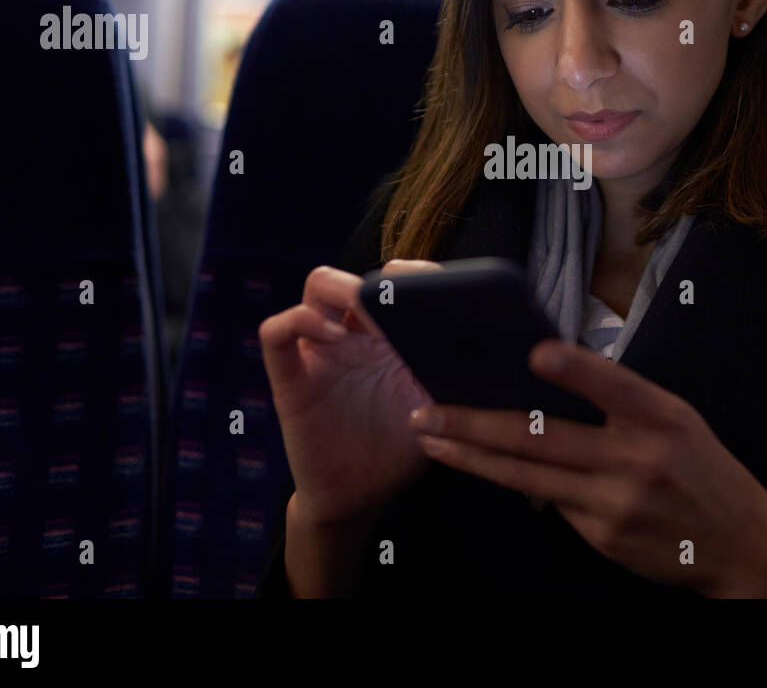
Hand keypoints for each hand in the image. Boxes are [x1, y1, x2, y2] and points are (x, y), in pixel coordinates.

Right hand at [260, 260, 442, 527]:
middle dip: (382, 279)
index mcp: (389, 333)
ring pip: (319, 285)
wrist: (361, 496)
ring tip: (371, 315)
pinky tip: (335, 337)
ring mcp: (320, 351)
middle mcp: (354, 333)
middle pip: (362, 270)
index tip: (442, 289)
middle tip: (404, 304)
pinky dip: (301, 321)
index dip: (417, 273)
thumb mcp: (437, 406)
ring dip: (345, 288)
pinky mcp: (291, 377)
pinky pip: (276, 332)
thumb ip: (453, 373)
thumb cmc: (400, 447)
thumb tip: (490, 342)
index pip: (397, 279)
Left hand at [407, 339, 766, 596]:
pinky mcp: (603, 535)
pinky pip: (550, 502)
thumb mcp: (676, 418)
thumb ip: (621, 397)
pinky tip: (480, 464)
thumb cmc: (700, 467)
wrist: (741, 544)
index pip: (615, 385)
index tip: (535, 354)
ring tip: (432, 439)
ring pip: (529, 476)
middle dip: (476, 424)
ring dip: (472, 456)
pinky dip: (514, 481)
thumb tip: (549, 367)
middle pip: (545, 438)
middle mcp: (639, 458)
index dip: (575, 369)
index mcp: (661, 416)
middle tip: (429, 412)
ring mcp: (617, 501)